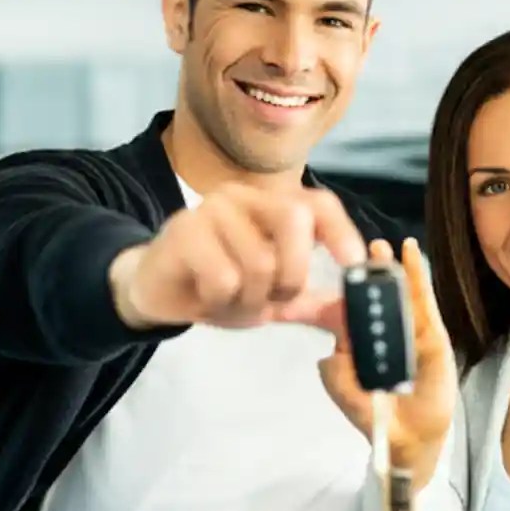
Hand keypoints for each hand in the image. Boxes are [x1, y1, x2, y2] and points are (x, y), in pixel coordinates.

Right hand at [109, 183, 366, 329]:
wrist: (155, 291)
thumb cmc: (218, 286)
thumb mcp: (271, 296)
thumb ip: (311, 301)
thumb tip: (353, 313)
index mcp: (272, 204)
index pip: (318, 204)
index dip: (342, 232)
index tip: (355, 265)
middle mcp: (245, 197)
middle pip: (294, 221)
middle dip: (293, 275)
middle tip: (274, 300)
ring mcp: (212, 209)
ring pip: (259, 263)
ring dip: (250, 302)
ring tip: (230, 302)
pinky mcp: (183, 231)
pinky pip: (224, 277)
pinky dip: (221, 303)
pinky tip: (206, 300)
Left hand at [318, 238, 457, 492]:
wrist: (408, 443)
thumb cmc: (378, 419)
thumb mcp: (347, 394)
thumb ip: (335, 373)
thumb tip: (330, 350)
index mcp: (366, 346)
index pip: (356, 311)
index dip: (350, 290)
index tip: (341, 268)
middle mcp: (389, 335)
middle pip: (380, 297)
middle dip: (373, 272)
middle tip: (365, 247)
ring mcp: (413, 334)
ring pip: (402, 295)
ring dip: (394, 268)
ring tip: (383, 246)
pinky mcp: (433, 338)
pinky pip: (425, 304)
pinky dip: (419, 279)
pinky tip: (412, 255)